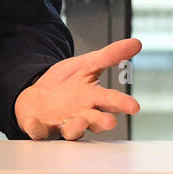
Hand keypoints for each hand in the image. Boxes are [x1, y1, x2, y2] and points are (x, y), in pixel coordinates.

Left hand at [14, 37, 142, 139]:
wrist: (39, 95)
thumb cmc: (67, 83)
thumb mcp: (87, 64)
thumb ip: (110, 56)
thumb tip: (137, 42)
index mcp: (93, 99)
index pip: (110, 101)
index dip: (122, 104)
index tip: (134, 107)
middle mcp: (81, 114)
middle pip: (94, 120)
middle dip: (102, 121)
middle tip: (110, 122)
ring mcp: (61, 122)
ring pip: (71, 130)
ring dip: (76, 127)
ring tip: (80, 121)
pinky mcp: (41, 128)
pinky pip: (39, 131)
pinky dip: (37, 129)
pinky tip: (35, 124)